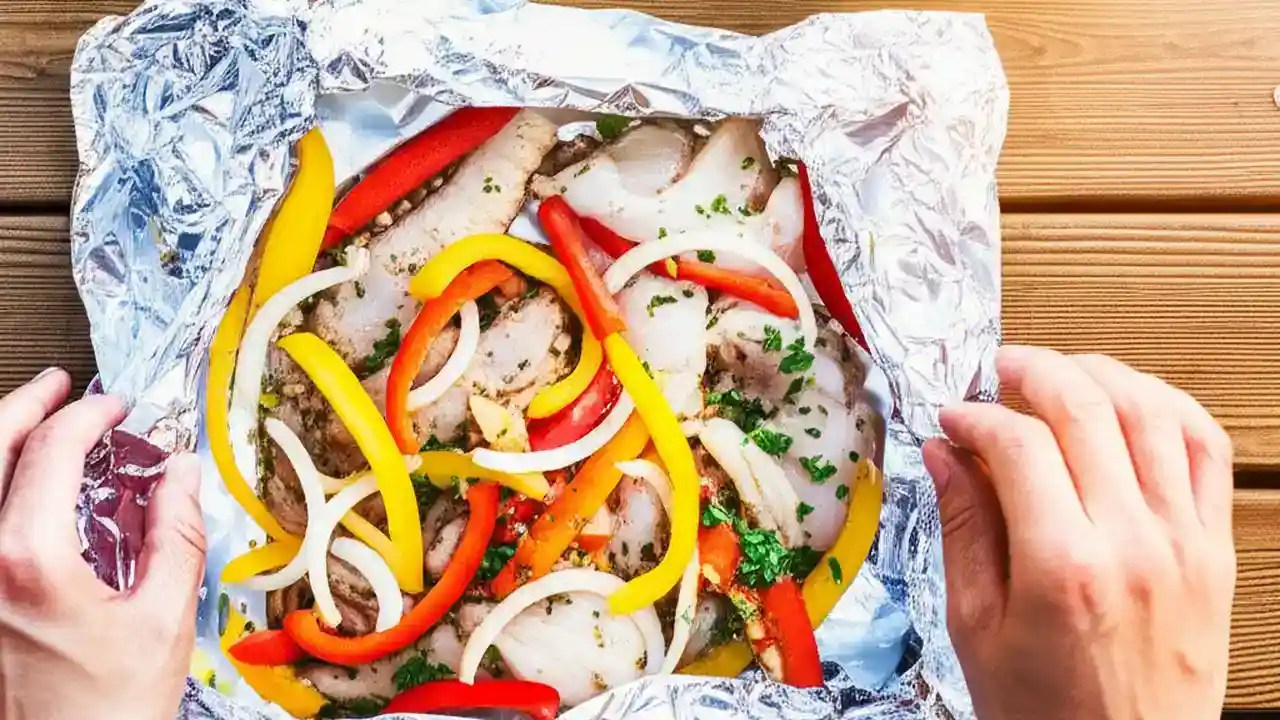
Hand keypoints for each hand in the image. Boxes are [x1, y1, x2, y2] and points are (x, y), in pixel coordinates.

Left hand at [0, 369, 205, 719]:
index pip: (50, 454)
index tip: (116, 408)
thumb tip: (180, 475)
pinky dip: (2, 489)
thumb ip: (174, 535)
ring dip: (4, 443)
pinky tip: (30, 489)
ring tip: (39, 423)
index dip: (86, 416)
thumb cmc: (110, 710)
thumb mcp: (165, 617)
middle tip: (59, 386)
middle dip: (24, 407)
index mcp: (29, 561)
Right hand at [925, 346, 1234, 719]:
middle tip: (997, 373)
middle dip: (1031, 370)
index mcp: (1063, 569)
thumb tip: (945, 452)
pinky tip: (1128, 402)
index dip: (974, 415)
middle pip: (1086, 406)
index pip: (1017, 444)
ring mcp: (1185, 542)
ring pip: (1151, 409)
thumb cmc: (1046, 713)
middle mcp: (1134, 544)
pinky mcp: (1214, 549)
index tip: (952, 418)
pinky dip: (1167, 405)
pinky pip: (1206, 447)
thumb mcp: (977, 628)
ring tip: (1057, 377)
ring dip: (1097, 373)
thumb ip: (963, 529)